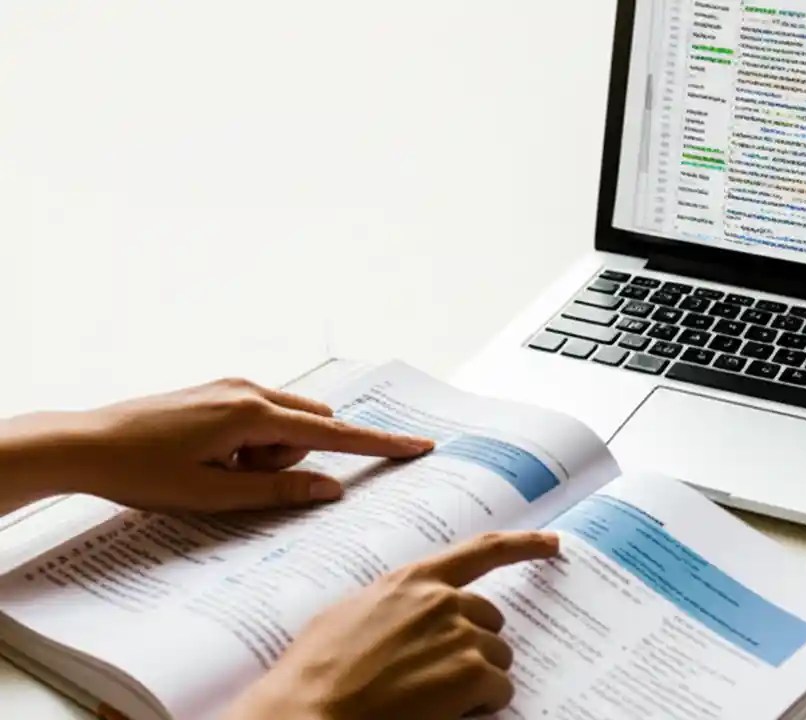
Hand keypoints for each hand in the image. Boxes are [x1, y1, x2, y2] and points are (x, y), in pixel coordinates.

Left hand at [0, 377, 433, 512]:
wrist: (86, 444)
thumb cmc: (144, 472)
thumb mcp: (214, 495)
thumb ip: (279, 491)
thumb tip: (331, 489)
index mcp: (253, 414)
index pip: (334, 433)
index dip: (379, 444)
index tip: (419, 446)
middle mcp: (250, 390)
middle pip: (311, 425)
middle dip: (294, 457)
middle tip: (241, 479)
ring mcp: (233, 386)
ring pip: (286, 421)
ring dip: (270, 451)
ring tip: (217, 469)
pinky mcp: (219, 390)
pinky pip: (262, 415)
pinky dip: (253, 440)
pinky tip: (209, 455)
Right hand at [223, 531, 559, 719]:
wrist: (307, 713)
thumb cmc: (313, 675)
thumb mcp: (346, 617)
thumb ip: (390, 606)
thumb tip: (404, 615)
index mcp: (411, 582)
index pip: (480, 551)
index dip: (522, 545)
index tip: (552, 544)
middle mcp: (442, 601)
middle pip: (491, 621)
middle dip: (476, 648)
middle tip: (440, 678)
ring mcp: (460, 635)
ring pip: (497, 659)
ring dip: (477, 681)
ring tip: (431, 700)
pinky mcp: (471, 673)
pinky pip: (499, 691)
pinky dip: (482, 706)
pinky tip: (446, 713)